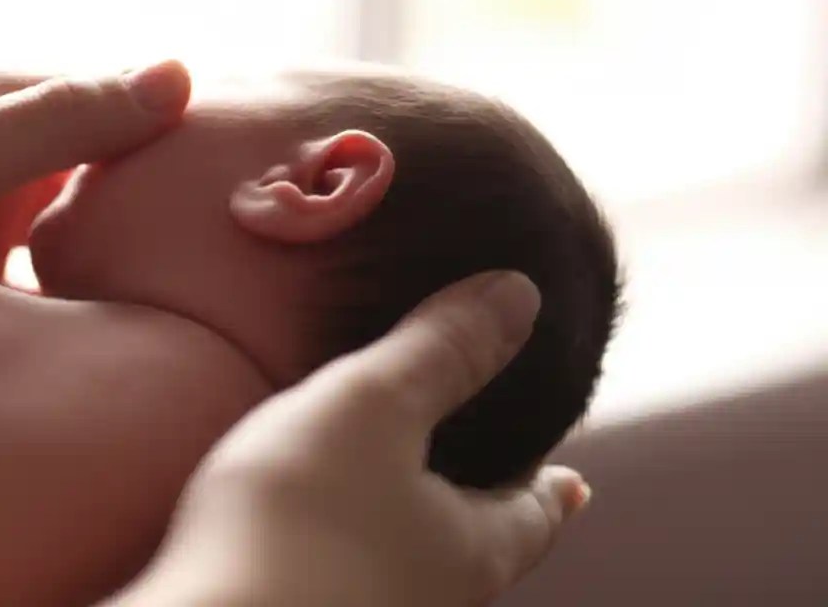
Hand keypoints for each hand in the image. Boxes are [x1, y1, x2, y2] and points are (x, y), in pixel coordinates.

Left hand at [0, 60, 189, 376]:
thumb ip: (60, 121)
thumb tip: (181, 76)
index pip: (114, 105)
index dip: (175, 146)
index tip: (232, 199)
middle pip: (88, 164)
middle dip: (140, 202)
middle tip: (210, 259)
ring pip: (51, 215)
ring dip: (94, 248)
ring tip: (157, 295)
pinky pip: (9, 257)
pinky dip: (42, 282)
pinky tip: (60, 317)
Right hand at [112, 271, 589, 606]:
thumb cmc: (298, 522)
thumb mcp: (374, 407)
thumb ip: (442, 350)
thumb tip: (521, 296)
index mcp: (470, 549)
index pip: (535, 514)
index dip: (552, 487)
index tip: (574, 478)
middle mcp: (428, 597)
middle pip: (476, 544)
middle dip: (482, 503)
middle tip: (487, 469)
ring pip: (408, 561)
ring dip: (413, 521)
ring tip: (397, 485)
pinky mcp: (303, 606)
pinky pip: (346, 571)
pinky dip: (352, 540)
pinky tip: (315, 525)